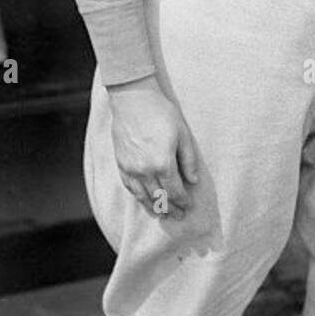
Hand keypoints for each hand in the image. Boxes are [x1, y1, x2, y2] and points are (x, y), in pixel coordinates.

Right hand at [108, 75, 198, 219]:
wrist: (133, 99)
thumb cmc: (162, 113)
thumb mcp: (183, 134)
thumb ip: (188, 160)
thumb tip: (193, 180)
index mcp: (163, 163)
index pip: (175, 191)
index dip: (182, 201)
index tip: (188, 206)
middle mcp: (145, 170)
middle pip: (159, 198)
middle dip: (170, 209)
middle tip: (178, 216)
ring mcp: (131, 168)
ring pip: (142, 196)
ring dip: (153, 207)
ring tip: (162, 214)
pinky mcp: (120, 163)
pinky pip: (129, 187)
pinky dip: (138, 196)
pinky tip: (144, 200)